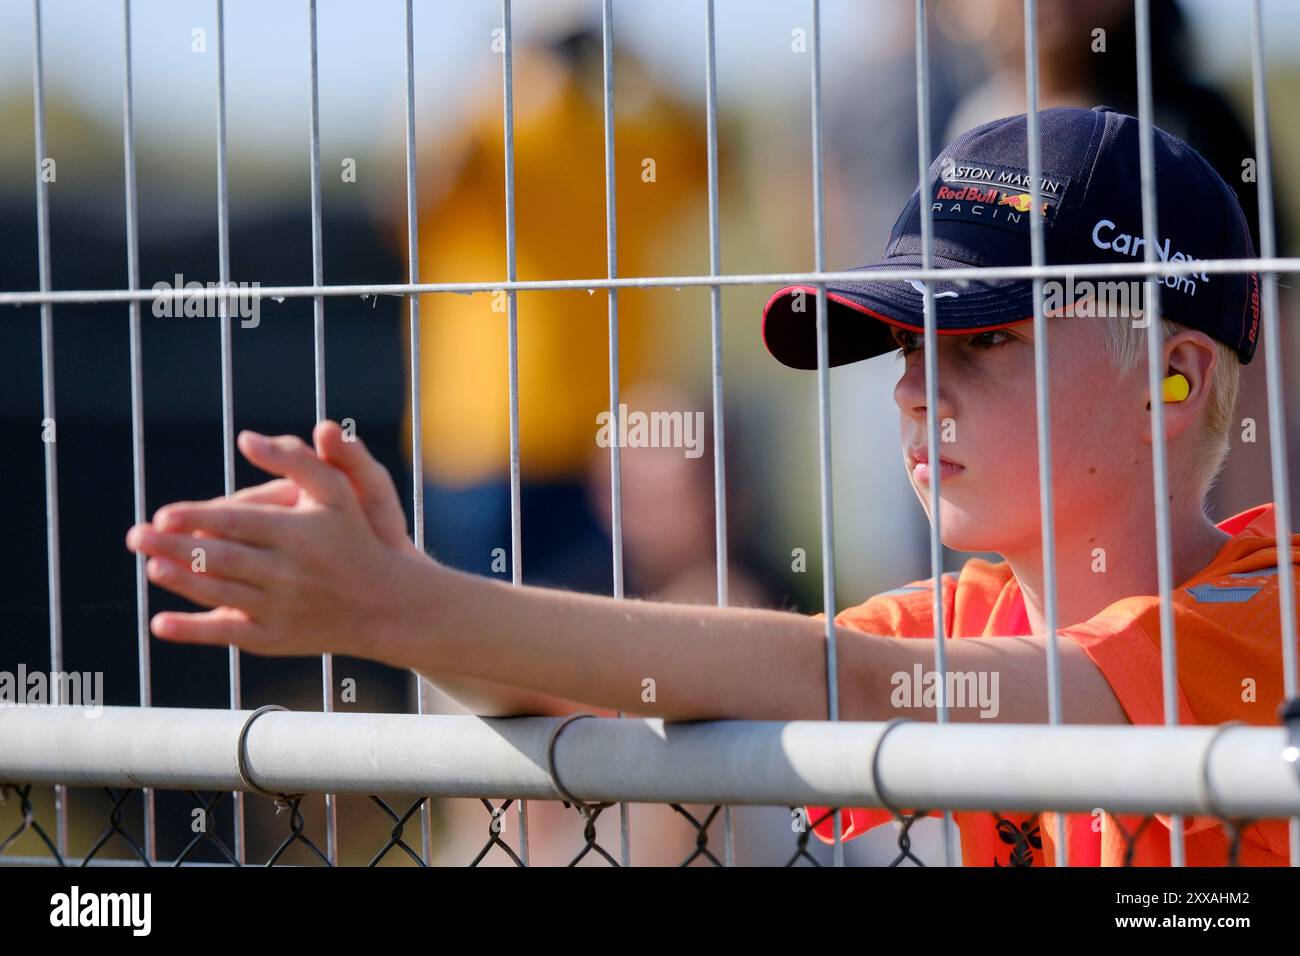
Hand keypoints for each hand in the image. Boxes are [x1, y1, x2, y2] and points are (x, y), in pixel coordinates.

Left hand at [125, 420, 433, 659]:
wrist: (385, 604)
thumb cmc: (355, 537)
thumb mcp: (338, 491)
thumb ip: (295, 460)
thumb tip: (245, 437)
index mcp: (299, 532)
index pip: (237, 522)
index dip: (197, 517)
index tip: (164, 514)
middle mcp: (288, 572)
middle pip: (220, 557)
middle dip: (174, 547)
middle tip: (136, 536)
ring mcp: (280, 608)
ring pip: (219, 593)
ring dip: (180, 580)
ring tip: (151, 564)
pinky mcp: (275, 639)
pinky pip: (227, 634)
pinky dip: (192, 631)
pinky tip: (160, 623)